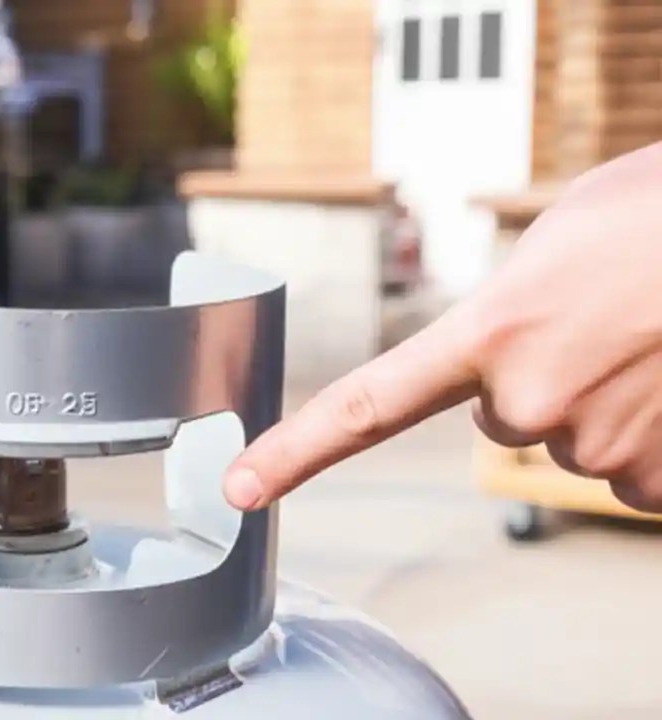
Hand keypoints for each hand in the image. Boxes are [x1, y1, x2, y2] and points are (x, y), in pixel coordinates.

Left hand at [224, 141, 661, 512]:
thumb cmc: (661, 217)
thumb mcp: (560, 237)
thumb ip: (508, 308)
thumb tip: (503, 361)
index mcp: (489, 333)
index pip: (366, 405)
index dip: (295, 452)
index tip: (240, 489)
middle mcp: (529, 401)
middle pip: (506, 414)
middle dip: (543, 378)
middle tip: (604, 323)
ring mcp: (597, 446)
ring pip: (577, 439)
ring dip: (610, 401)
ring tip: (653, 340)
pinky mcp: (657, 481)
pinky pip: (637, 469)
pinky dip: (655, 433)